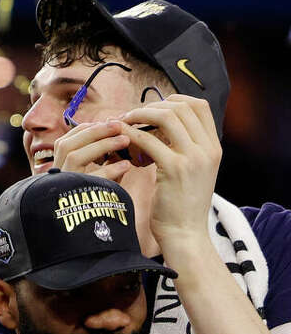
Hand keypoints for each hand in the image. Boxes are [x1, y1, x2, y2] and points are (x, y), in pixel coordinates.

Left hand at [114, 96, 220, 252]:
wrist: (185, 233)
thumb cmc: (182, 203)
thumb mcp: (194, 171)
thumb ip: (187, 147)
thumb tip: (164, 123)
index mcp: (214, 147)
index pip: (199, 106)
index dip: (174, 100)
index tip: (152, 108)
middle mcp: (208, 149)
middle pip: (181, 107)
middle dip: (151, 106)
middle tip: (131, 116)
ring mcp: (193, 158)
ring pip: (165, 117)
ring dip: (139, 116)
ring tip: (124, 124)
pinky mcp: (174, 169)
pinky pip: (147, 139)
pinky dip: (130, 134)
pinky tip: (119, 138)